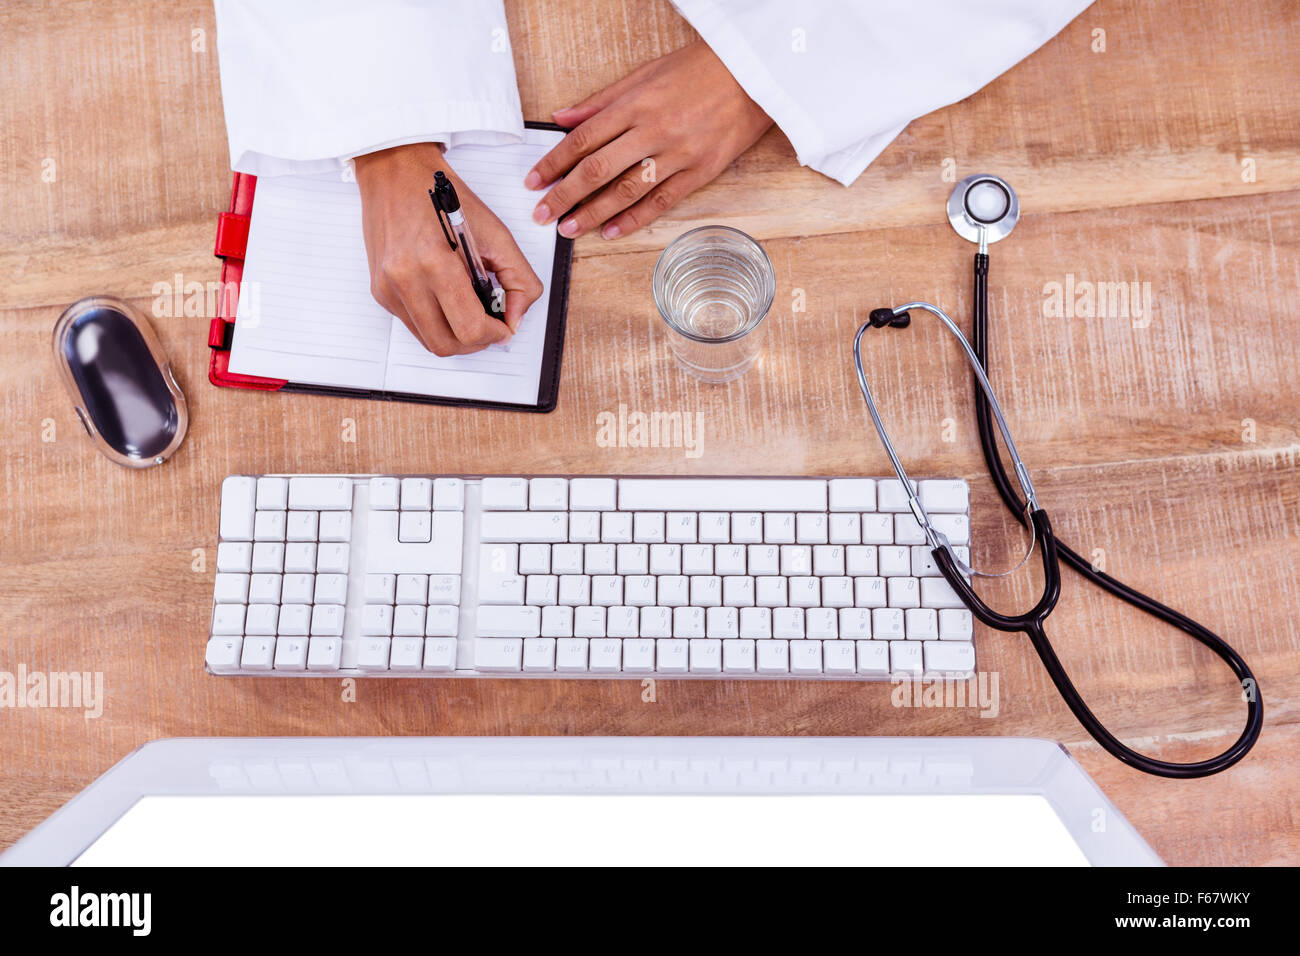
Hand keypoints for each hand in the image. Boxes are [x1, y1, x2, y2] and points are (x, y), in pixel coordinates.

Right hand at [354, 143, 543, 355]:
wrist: (396, 171)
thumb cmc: (444, 197)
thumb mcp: (496, 233)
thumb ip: (519, 280)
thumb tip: (515, 319)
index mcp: (435, 261)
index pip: (470, 328)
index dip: (494, 335)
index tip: (504, 327)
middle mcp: (404, 278)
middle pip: (447, 344)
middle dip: (476, 343)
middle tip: (490, 326)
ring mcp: (387, 288)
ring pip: (429, 341)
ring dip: (456, 337)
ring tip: (470, 312)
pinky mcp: (379, 291)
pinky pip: (414, 326)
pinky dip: (437, 322)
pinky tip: (447, 300)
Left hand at [524, 40, 771, 238]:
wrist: (754, 74)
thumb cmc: (699, 70)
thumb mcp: (646, 73)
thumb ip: (602, 101)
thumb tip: (563, 118)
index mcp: (635, 103)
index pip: (584, 138)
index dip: (554, 162)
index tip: (534, 181)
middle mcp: (653, 129)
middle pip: (598, 169)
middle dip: (565, 194)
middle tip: (542, 214)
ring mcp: (678, 153)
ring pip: (626, 190)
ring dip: (593, 213)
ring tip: (568, 229)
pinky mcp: (700, 171)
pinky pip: (661, 202)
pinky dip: (633, 219)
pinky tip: (610, 231)